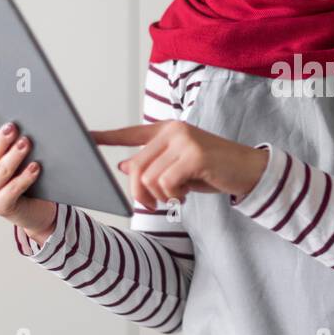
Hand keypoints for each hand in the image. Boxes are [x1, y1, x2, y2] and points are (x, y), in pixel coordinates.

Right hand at [0, 103, 57, 240]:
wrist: (34, 210)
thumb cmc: (26, 178)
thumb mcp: (17, 157)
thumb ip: (15, 141)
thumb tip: (27, 117)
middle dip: (0, 139)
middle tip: (13, 126)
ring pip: (0, 171)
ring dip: (13, 156)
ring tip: (26, 143)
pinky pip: (12, 190)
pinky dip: (24, 177)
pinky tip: (35, 167)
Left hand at [90, 121, 270, 210]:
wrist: (248, 171)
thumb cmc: (214, 171)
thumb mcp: (179, 168)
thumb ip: (153, 165)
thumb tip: (123, 165)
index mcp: (167, 130)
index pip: (130, 132)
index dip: (106, 136)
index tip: (85, 136)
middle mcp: (173, 130)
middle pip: (136, 166)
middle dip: (140, 192)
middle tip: (154, 204)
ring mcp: (184, 140)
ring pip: (149, 177)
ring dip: (161, 196)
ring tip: (178, 196)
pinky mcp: (194, 154)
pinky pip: (166, 183)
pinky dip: (174, 196)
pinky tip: (187, 194)